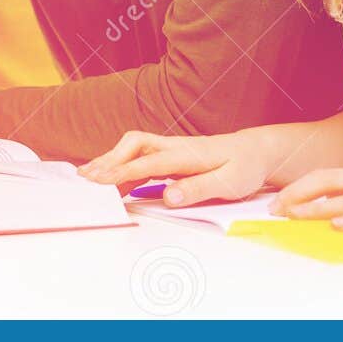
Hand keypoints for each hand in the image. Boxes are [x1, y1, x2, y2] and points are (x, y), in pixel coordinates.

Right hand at [79, 128, 277, 205]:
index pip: (149, 161)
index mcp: (187, 153)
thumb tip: (169, 197)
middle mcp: (174, 146)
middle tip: (87, 179)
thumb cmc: (244, 167)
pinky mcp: (169, 155)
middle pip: (134, 144)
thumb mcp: (230, 183)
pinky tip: (108, 176)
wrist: (255, 151)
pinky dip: (120, 163)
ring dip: (110, 160)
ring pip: (133, 147)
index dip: (123, 170)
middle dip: (109, 160)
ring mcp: (170, 148)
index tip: (101, 181)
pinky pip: (139, 155)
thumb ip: (198, 188)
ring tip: (87, 177)